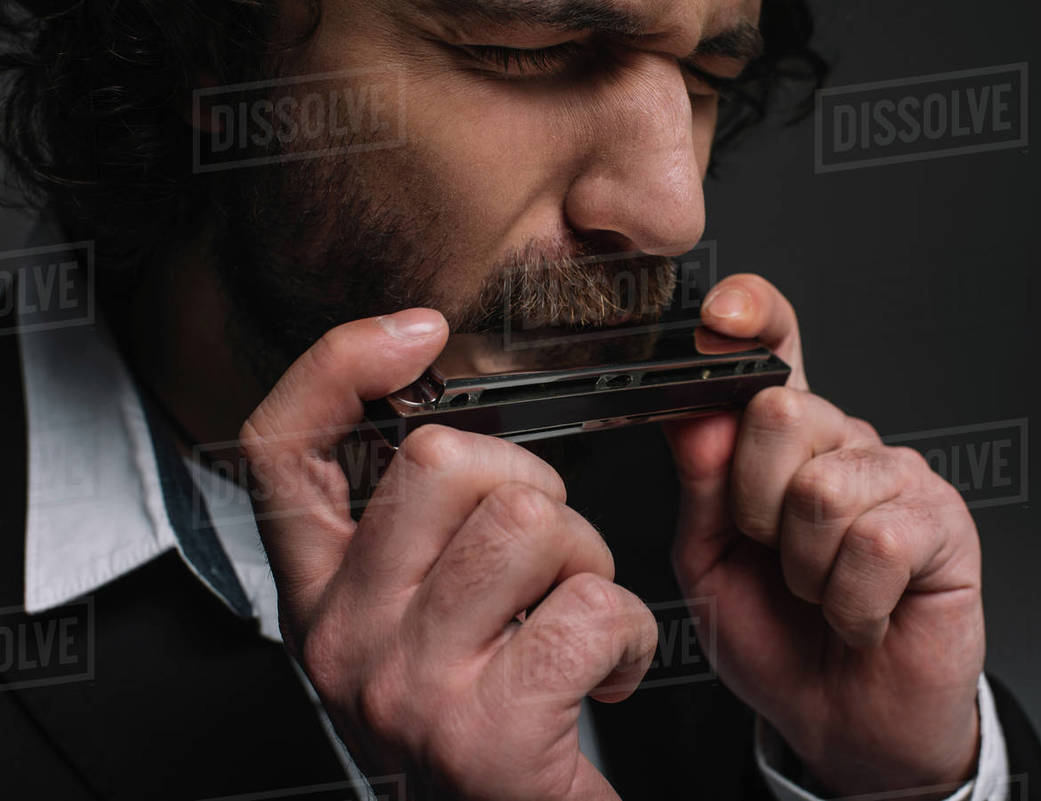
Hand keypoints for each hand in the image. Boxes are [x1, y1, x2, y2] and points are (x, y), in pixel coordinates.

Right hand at [239, 309, 658, 800]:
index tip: (418, 333)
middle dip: (532, 487)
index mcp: (320, 591)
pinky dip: (630, 634)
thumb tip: (443, 392)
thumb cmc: (480, 708)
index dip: (341, 365)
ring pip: (532, 522)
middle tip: (543, 559)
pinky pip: (590, 609)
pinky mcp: (484, 731)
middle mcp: (343, 635)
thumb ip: (415, 518)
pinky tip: (607, 670)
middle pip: (442, 461)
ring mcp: (407, 684)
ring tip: (572, 615)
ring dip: (588, 560)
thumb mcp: (416, 609)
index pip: (282, 447)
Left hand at [662, 276, 983, 795]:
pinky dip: (850, 603)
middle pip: (781, 413)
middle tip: (775, 556)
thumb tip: (696, 412)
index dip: (753, 316)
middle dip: (755, 506)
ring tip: (820, 591)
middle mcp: (844, 441)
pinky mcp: (945, 523)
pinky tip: (861, 614)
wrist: (840, 717)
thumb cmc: (775, 634)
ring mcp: (899, 475)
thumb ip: (701, 483)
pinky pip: (875, 546)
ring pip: (823, 489)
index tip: (722, 317)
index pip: (773, 350)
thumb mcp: (709, 558)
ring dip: (805, 569)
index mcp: (781, 441)